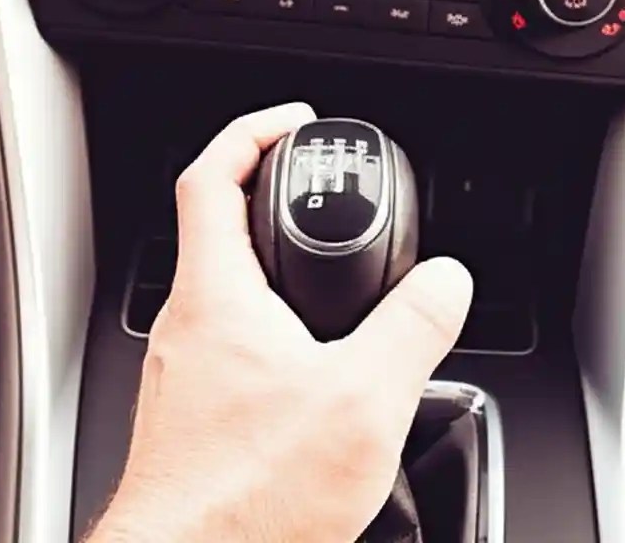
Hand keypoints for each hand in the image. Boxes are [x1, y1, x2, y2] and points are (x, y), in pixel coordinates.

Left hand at [88, 102, 472, 542]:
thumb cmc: (246, 501)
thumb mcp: (362, 405)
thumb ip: (411, 330)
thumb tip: (445, 282)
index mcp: (216, 299)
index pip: (211, 176)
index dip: (252, 133)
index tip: (292, 123)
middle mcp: (185, 328)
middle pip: (213, 228)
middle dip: (266, 198)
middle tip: (311, 189)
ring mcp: (180, 374)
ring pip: (220, 292)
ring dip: (266, 268)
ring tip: (320, 276)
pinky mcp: (188, 417)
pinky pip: (224, 347)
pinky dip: (264, 330)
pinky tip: (304, 372)